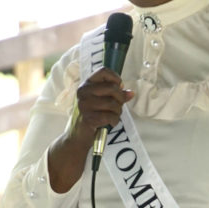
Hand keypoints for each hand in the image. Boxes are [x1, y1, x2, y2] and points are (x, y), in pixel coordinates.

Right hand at [48, 68, 133, 193]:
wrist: (78, 137)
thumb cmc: (91, 116)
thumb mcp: (101, 102)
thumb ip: (116, 96)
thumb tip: (131, 93)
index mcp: (86, 85)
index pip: (103, 71)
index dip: (116, 78)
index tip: (119, 87)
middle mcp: (83, 92)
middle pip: (112, 88)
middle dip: (120, 99)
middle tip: (118, 107)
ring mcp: (84, 105)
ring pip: (113, 103)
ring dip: (118, 112)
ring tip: (113, 116)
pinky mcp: (88, 118)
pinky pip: (111, 116)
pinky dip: (114, 121)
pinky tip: (110, 123)